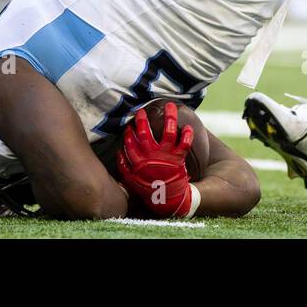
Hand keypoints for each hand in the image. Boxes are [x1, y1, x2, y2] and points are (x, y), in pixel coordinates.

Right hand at [115, 102, 196, 218]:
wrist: (167, 201)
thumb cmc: (149, 190)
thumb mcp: (132, 181)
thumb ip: (124, 167)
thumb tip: (118, 152)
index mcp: (138, 162)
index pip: (130, 143)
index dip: (128, 133)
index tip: (128, 126)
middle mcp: (151, 156)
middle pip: (145, 133)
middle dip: (142, 119)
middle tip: (141, 111)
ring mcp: (165, 156)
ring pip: (168, 132)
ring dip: (170, 117)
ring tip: (170, 105)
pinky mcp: (178, 159)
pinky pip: (184, 144)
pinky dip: (187, 135)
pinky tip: (189, 127)